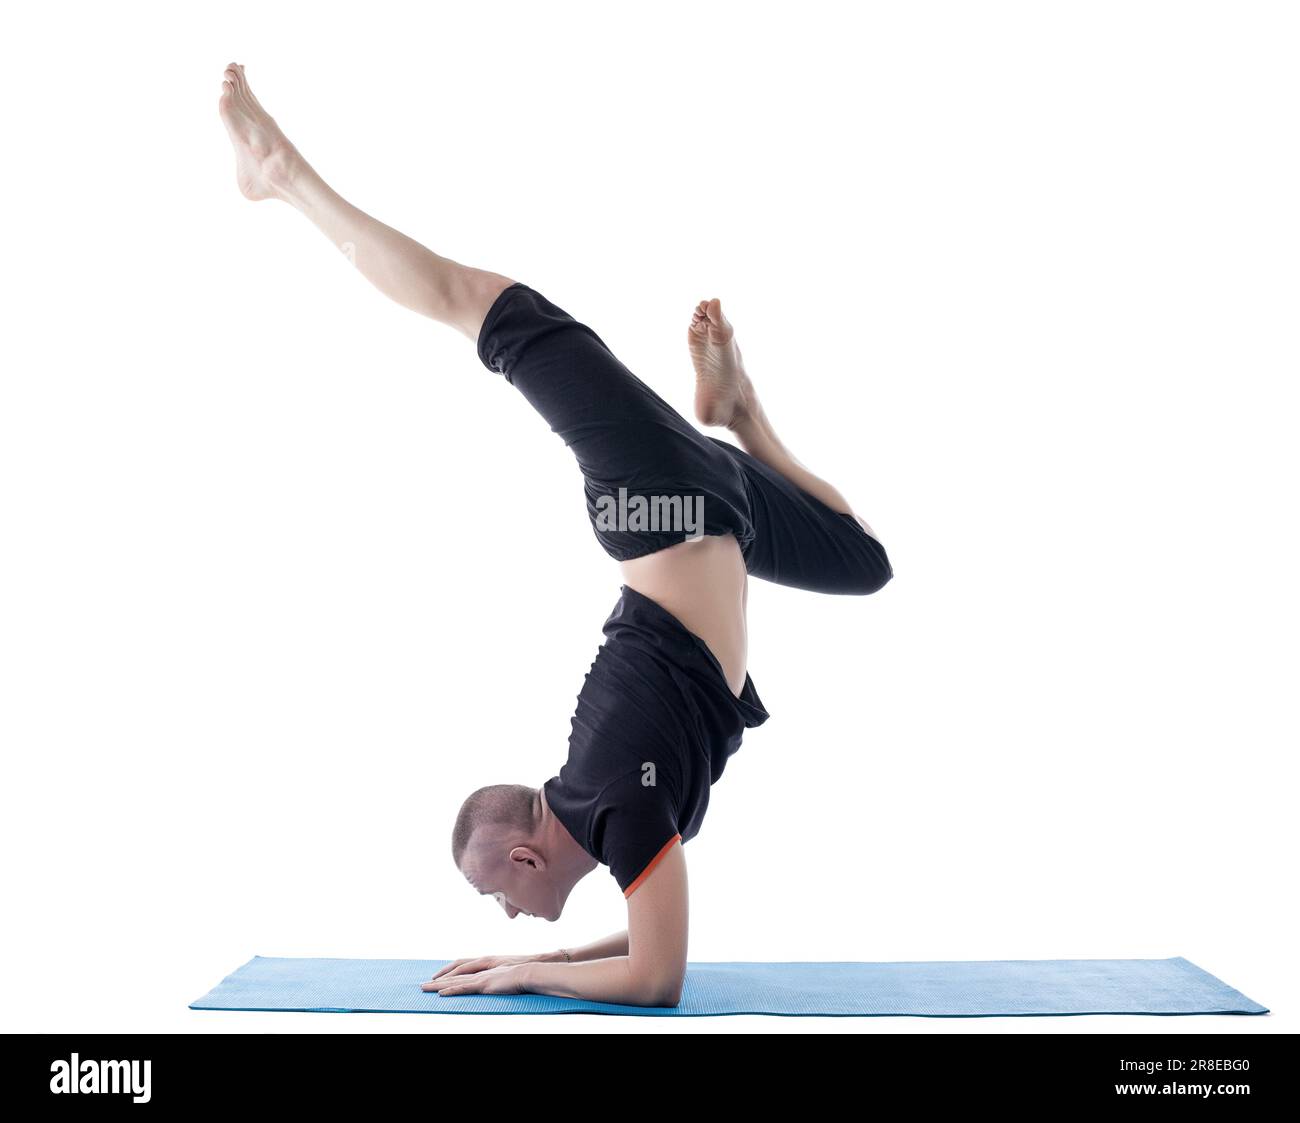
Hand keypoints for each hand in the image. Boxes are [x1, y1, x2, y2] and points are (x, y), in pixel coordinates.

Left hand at [425, 953, 540, 986]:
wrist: (529, 971)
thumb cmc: (521, 973)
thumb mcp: (506, 973)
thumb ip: (497, 976)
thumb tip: (493, 982)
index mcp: (485, 964)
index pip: (461, 967)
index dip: (448, 973)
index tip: (437, 978)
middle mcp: (480, 968)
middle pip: (453, 973)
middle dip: (437, 979)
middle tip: (423, 985)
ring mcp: (481, 976)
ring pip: (455, 980)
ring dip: (439, 985)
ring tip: (425, 988)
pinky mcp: (484, 984)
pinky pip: (464, 988)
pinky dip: (452, 991)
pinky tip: (442, 993)